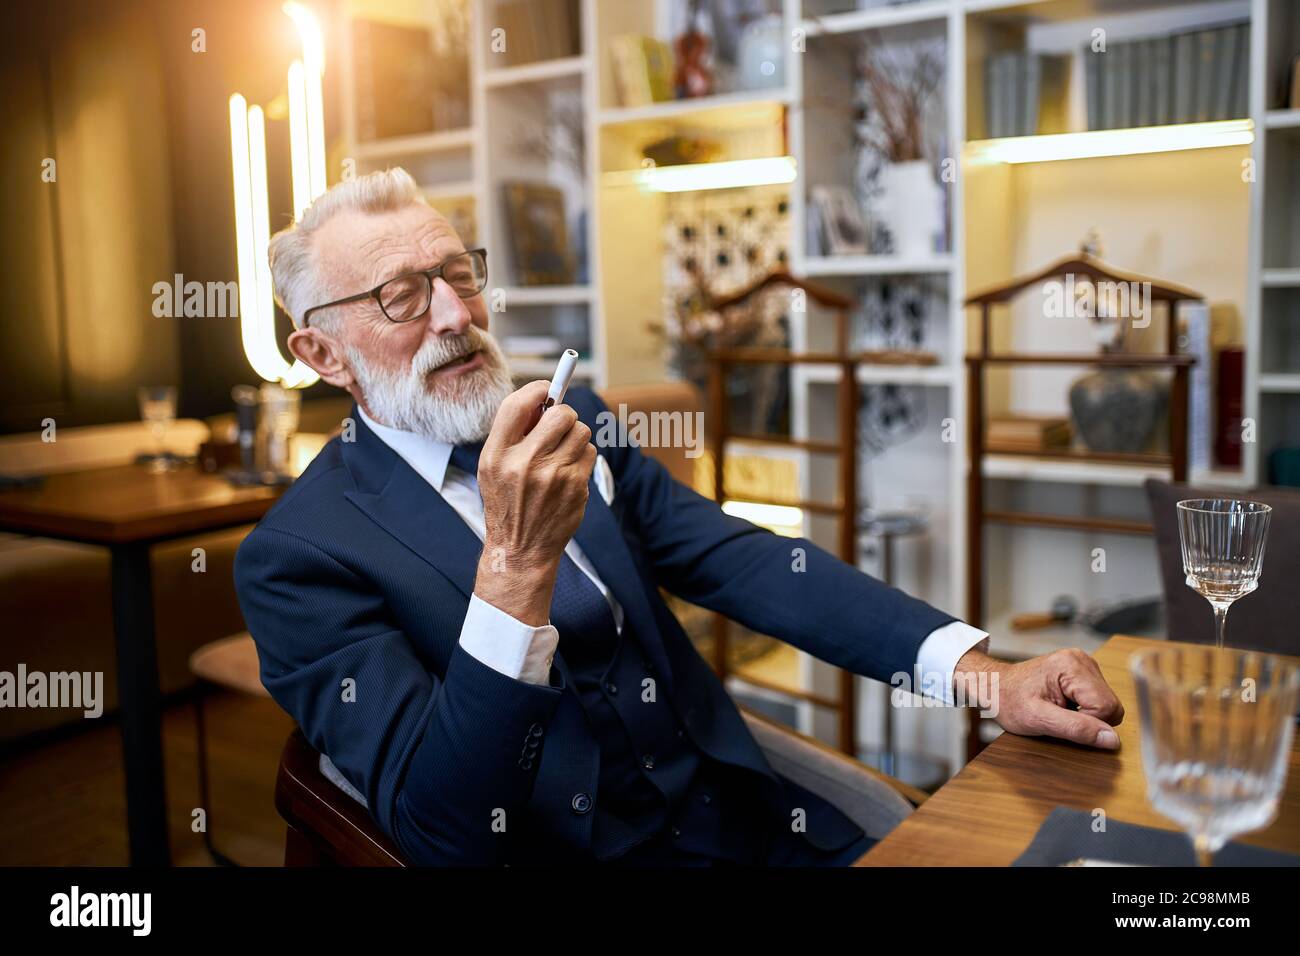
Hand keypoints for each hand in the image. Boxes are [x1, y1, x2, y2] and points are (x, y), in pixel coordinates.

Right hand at [472, 381, 595, 625]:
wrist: (520, 550)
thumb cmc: (506, 503)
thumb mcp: (492, 468)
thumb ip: (512, 433)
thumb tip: (545, 399)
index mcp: (496, 455)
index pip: (518, 405)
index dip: (538, 390)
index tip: (548, 389)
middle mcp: (524, 463)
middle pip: (561, 414)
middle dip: (564, 415)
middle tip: (558, 427)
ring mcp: (554, 476)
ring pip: (581, 431)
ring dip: (575, 437)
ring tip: (561, 454)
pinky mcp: (576, 488)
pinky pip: (589, 453)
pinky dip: (582, 458)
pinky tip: (568, 474)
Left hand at [956, 647, 1124, 749]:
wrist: (994, 686)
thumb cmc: (1008, 700)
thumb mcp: (1038, 720)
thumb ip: (1076, 729)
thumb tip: (1111, 739)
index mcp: (1072, 666)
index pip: (1108, 708)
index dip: (1088, 724)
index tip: (1061, 720)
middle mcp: (1082, 660)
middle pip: (1111, 705)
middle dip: (1088, 719)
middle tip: (1058, 716)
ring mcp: (1084, 664)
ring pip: (1107, 704)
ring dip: (1085, 714)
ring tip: (1058, 710)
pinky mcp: (1083, 672)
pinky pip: (1098, 699)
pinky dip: (1083, 708)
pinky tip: (1062, 705)